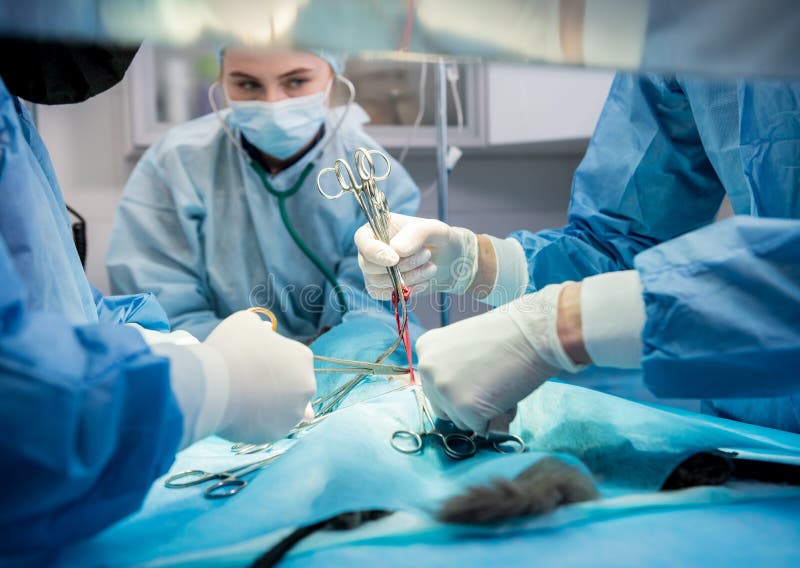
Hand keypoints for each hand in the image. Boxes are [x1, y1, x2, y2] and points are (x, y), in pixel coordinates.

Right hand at [204, 311, 315, 442]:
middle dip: (276, 385)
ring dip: (270, 406)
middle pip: (292, 385)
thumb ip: (259, 327)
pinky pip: (269, 427)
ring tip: (245, 401)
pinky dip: (258, 423)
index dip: (272, 359)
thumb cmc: (229, 349)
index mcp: (302, 356)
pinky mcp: (278, 432)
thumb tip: (264, 329)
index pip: (291, 358)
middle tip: (252, 384)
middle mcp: (306, 385)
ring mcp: (294, 412)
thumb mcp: (245, 323)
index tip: (254, 362)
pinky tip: (242, 415)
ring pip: (283, 409)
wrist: (212, 385)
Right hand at [354, 214, 477, 299]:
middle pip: (368, 265)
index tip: (395, 259)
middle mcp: (370, 249)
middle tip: (427, 255)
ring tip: (431, 267)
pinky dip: (406, 290)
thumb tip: (396, 250)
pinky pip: (384, 294)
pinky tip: (424, 281)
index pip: (362, 239)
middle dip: (400, 265)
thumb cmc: (438, 239)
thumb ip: (415, 233)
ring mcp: (373, 270)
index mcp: (377, 227)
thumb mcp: (433, 229)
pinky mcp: (380, 287)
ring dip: (408, 277)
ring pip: (377, 281)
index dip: (375, 252)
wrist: (448, 260)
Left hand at [417, 284, 581, 434]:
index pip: (433, 385)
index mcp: (426, 348)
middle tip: (491, 384)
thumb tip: (454, 399)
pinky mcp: (465, 409)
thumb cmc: (507, 335)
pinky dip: (496, 419)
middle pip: (441, 407)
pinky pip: (479, 429)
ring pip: (460, 422)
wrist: (533, 333)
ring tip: (500, 386)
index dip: (459, 387)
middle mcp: (427, 368)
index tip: (477, 373)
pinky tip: (506, 395)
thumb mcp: (464, 344)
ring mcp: (444, 389)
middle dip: (466, 405)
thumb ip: (452, 367)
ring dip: (481, 413)